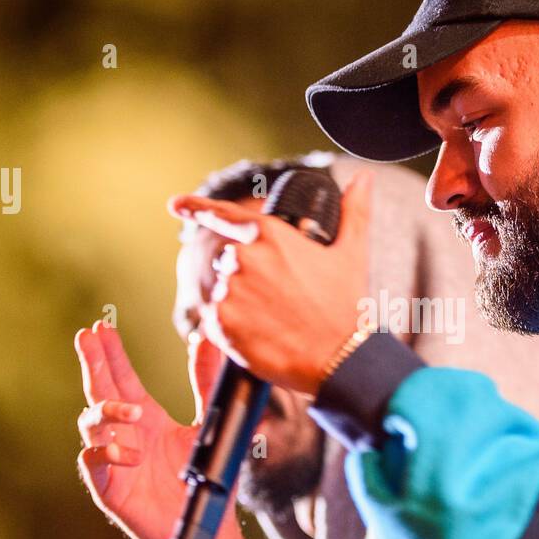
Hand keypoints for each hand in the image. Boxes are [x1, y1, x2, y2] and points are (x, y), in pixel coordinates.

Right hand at [74, 320, 256, 538]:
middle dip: (92, 363)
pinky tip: (133, 454)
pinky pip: (92, 462)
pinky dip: (108, 453)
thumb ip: (205, 382)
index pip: (122, 377)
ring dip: (108, 412)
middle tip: (86, 336)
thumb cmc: (205, 481)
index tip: (101, 326)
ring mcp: (113, 460)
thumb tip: (205, 338)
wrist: (205, 528)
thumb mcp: (210, 424)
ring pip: (90, 424)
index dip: (111, 353)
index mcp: (146, 418)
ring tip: (135, 413)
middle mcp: (125, 435)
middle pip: (99, 390)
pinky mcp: (109, 488)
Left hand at [166, 170, 373, 395]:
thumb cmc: (346, 307)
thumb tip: (364, 179)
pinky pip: (218, 322)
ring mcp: (230, 291)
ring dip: (243, 305)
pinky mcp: (220, 323)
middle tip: (284, 301)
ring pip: (226, 294)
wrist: (339, 360)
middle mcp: (243, 258)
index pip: (222, 214)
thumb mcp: (352, 254)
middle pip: (231, 263)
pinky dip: (234, 329)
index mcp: (270, 235)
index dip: (195, 207)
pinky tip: (263, 335)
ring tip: (277, 321)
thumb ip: (354, 212)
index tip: (175, 204)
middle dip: (250, 279)